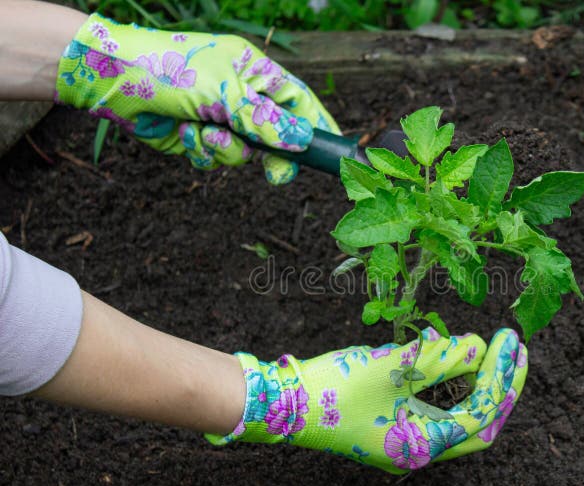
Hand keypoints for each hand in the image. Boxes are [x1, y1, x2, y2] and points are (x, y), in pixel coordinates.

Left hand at [55, 13, 338, 183]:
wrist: (111, 80)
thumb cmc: (170, 69)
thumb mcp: (223, 94)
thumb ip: (264, 120)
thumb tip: (303, 141)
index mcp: (255, 71)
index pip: (299, 99)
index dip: (316, 124)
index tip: (330, 150)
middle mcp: (241, 95)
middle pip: (277, 135)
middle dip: (272, 155)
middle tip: (276, 175)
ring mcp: (221, 118)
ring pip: (246, 153)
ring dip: (224, 149)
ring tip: (201, 129)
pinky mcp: (199, 138)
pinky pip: (217, 159)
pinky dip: (202, 152)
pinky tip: (183, 135)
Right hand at [206, 328, 527, 473]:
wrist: (284, 402)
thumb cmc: (336, 387)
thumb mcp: (394, 368)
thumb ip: (441, 359)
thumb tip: (479, 347)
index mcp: (422, 445)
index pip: (481, 412)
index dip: (501, 375)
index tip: (509, 341)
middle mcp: (419, 449)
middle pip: (477, 420)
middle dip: (499, 383)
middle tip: (514, 348)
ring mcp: (406, 439)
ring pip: (455, 409)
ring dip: (469, 376)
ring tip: (474, 341)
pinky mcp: (394, 424)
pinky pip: (430, 403)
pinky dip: (441, 377)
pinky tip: (435, 347)